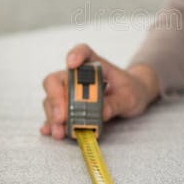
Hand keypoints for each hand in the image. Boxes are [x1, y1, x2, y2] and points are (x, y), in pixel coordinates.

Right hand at [40, 43, 156, 138]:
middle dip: (56, 98)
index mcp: (95, 65)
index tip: (71, 64)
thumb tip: (100, 113)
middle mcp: (78, 76)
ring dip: (53, 115)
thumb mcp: (129, 98)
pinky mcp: (69, 107)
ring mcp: (70, 91)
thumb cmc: (131, 91)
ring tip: (60, 131)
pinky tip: (50, 130)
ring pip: (52, 99)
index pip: (83, 52)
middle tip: (62, 116)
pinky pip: (55, 113)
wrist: (133, 97)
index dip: (75, 55)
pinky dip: (52, 123)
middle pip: (57, 80)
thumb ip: (116, 103)